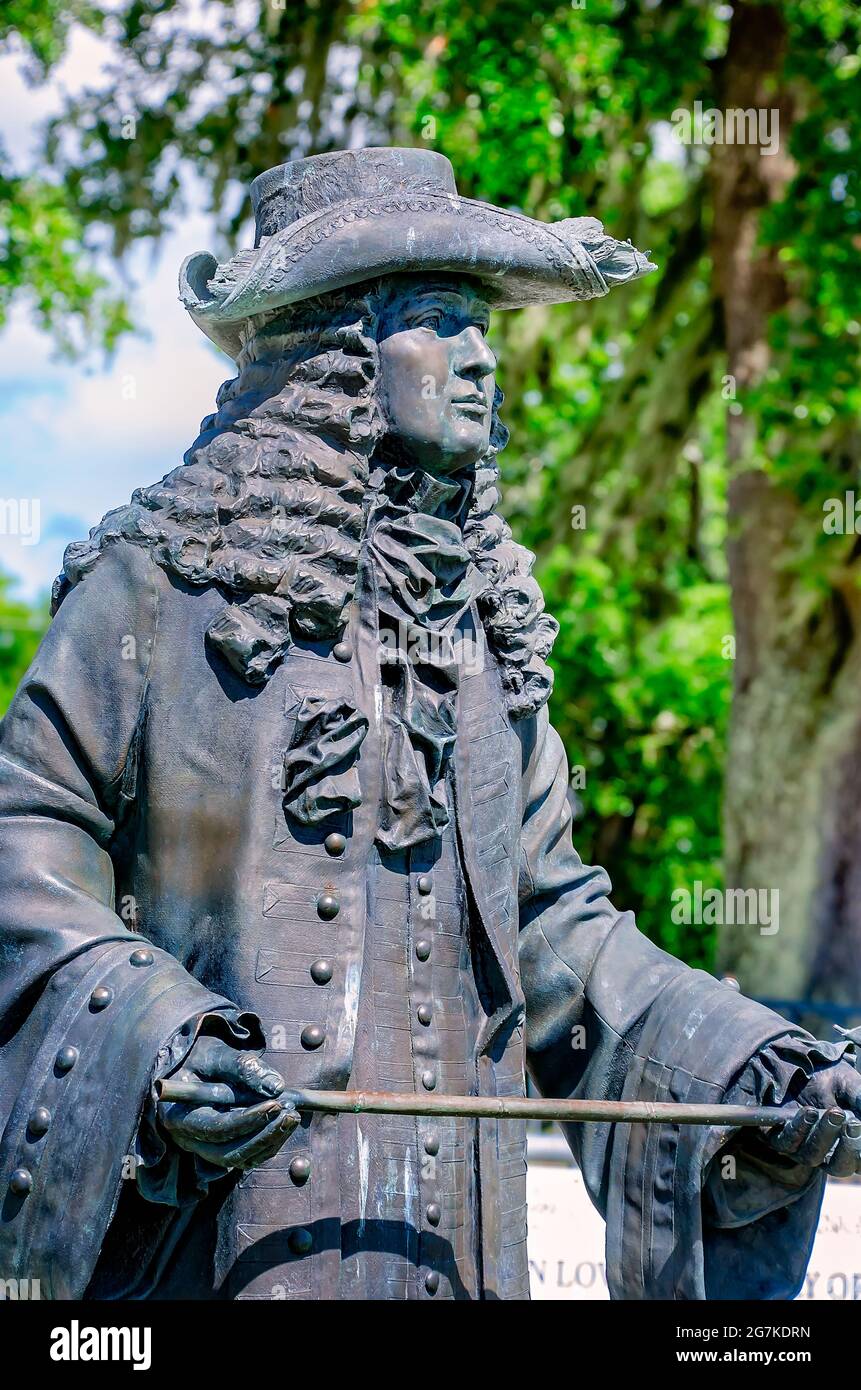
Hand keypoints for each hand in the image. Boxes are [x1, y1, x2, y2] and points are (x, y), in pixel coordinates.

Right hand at [158, 1034, 298, 1170]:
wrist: (193, 1067)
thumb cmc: (200, 1058)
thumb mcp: (216, 1053)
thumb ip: (243, 1066)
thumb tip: (275, 1086)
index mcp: (180, 1116)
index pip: (216, 1129)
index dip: (248, 1120)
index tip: (275, 1103)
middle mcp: (190, 1139)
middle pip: (229, 1153)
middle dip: (264, 1136)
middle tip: (290, 1113)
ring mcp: (205, 1149)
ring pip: (241, 1159)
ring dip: (270, 1141)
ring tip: (292, 1115)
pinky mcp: (221, 1149)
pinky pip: (247, 1156)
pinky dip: (269, 1143)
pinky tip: (284, 1122)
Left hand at [763, 1059, 860, 1175]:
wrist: (799, 1062)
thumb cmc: (830, 1079)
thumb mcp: (851, 1087)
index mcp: (847, 1145)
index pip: (859, 1163)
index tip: (860, 1128)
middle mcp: (826, 1152)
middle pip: (838, 1167)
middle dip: (848, 1148)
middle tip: (853, 1125)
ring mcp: (802, 1148)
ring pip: (812, 1156)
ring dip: (824, 1134)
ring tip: (834, 1112)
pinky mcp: (779, 1138)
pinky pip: (787, 1142)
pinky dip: (799, 1128)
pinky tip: (809, 1112)